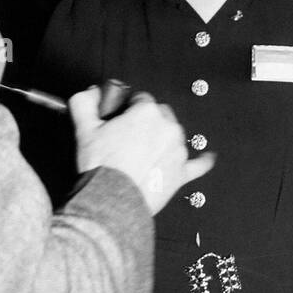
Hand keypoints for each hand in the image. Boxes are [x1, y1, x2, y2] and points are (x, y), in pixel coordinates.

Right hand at [69, 86, 214, 215]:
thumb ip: (84, 102)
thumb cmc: (102, 165)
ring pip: (174, 137)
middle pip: (161, 115)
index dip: (129, 109)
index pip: (141, 99)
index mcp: (147, 112)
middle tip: (129, 137)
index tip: (121, 119)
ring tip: (144, 154)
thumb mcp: (84, 128)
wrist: (113, 200)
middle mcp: (168, 127)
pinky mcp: (182, 173)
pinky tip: (207, 157)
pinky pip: (198, 165)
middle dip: (148, 122)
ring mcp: (178, 151)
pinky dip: (202, 161)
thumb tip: (92, 92)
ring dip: (163, 140)